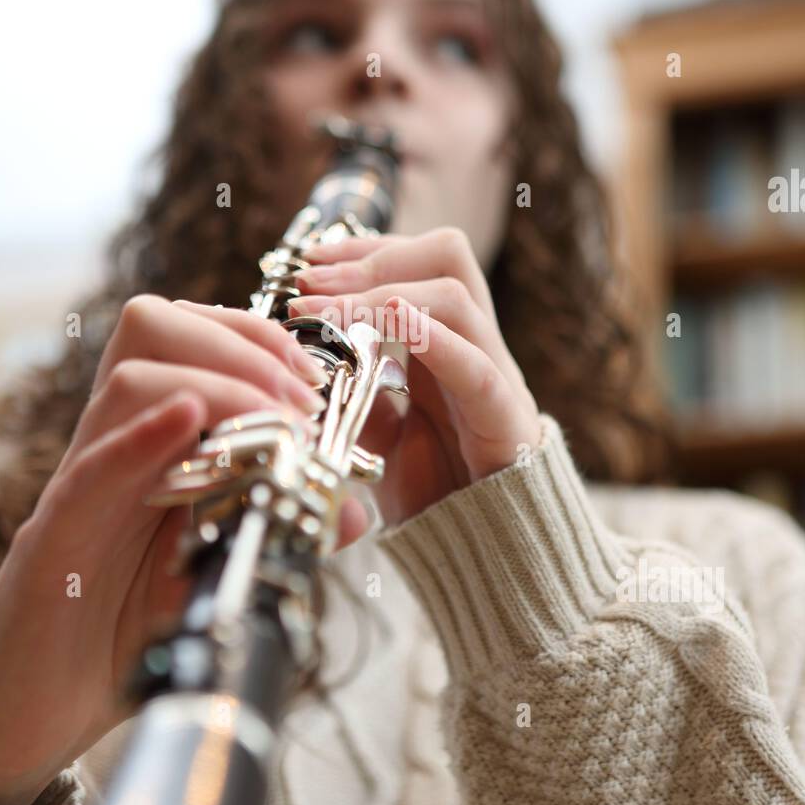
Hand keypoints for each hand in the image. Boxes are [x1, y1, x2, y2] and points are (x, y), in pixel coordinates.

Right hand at [0, 296, 367, 804]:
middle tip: (302, 404)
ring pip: (131, 382)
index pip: (189, 337)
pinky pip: (91, 469)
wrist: (32, 717)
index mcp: (149, 443)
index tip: (316, 383)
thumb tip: (353, 508)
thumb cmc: (118, 640)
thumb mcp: (213, 578)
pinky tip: (188, 422)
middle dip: (245, 347)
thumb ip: (276, 535)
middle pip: (154, 329)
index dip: (259, 338)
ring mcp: (81, 488)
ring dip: (219, 387)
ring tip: (274, 430)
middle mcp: (111, 448)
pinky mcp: (53, 541)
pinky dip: (143, 438)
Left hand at [288, 226, 541, 528]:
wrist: (484, 554)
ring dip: (382, 295)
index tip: (309, 261)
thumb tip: (299, 352)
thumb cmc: (432, 489)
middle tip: (310, 282)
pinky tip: (389, 327)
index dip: (364, 250)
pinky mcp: (505, 421)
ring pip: (457, 299)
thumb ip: (349, 390)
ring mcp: (495, 377)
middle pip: (447, 257)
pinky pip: (476, 369)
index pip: (418, 261)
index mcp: (446, 340)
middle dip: (371, 260)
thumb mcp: (372, 430)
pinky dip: (432, 340)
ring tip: (325, 314)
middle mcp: (475, 345)